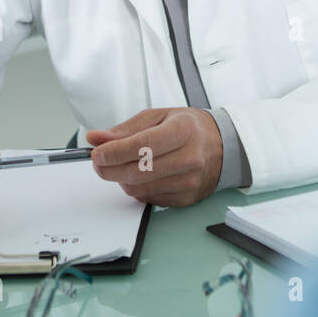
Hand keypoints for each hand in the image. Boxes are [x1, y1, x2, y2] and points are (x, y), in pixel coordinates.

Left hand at [86, 108, 222, 206]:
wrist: (222, 146)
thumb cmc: (188, 128)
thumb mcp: (158, 117)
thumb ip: (125, 129)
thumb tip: (95, 138)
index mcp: (183, 130)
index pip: (141, 146)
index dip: (113, 152)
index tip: (97, 153)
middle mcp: (190, 158)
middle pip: (138, 171)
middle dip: (110, 169)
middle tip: (99, 162)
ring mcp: (190, 181)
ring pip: (140, 188)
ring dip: (121, 180)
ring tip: (119, 167)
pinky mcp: (187, 198)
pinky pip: (149, 199)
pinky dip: (137, 189)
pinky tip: (140, 176)